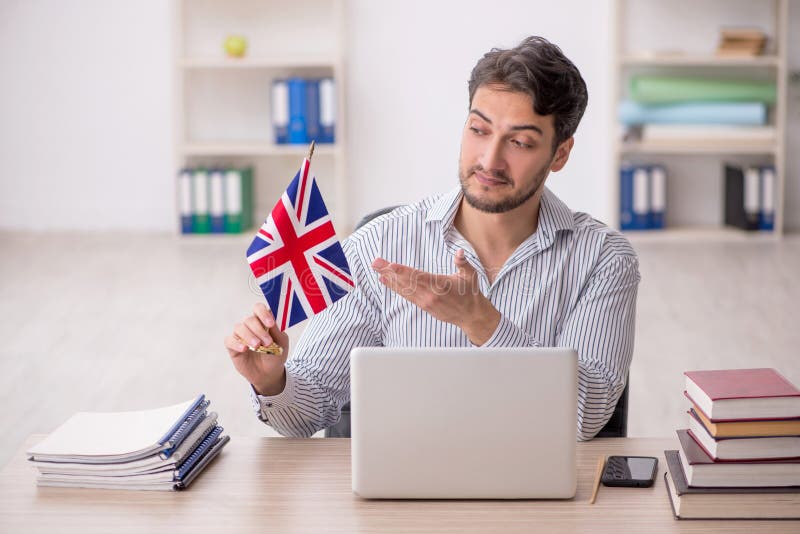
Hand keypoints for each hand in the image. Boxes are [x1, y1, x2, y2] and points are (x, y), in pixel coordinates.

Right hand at [224, 303, 289, 395]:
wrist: (269, 374)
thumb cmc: (275, 355)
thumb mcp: (281, 343)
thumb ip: (276, 330)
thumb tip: (272, 317)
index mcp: (263, 321)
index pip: (259, 309)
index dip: (263, 313)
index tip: (270, 324)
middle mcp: (250, 326)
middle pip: (249, 319)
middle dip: (259, 330)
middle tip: (268, 343)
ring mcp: (240, 335)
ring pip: (239, 327)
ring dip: (249, 336)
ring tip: (257, 346)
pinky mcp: (232, 346)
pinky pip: (229, 340)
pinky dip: (237, 343)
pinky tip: (244, 349)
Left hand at [371, 249, 500, 344]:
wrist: (472, 316)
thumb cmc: (470, 294)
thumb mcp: (470, 275)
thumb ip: (462, 263)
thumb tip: (460, 253)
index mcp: (440, 285)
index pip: (417, 276)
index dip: (402, 271)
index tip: (390, 265)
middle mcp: (430, 295)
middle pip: (406, 282)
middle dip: (389, 272)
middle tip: (376, 263)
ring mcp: (426, 302)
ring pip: (404, 289)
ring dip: (390, 279)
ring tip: (377, 270)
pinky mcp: (424, 306)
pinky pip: (407, 296)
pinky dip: (396, 288)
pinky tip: (387, 281)